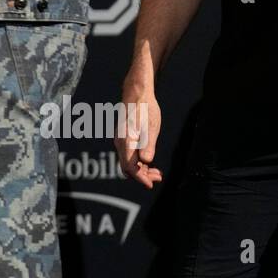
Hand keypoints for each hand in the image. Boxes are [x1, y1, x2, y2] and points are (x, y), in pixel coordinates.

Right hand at [114, 72, 162, 188]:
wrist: (137, 94)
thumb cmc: (145, 108)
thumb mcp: (151, 127)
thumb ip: (148, 145)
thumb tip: (146, 161)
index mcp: (125, 140)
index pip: (129, 166)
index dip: (140, 177)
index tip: (151, 184)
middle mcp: (120, 142)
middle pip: (127, 167)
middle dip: (142, 175)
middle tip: (158, 178)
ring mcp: (120, 141)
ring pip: (128, 162)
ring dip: (141, 170)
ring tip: (156, 173)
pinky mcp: (124, 139)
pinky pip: (129, 156)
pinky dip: (139, 162)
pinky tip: (149, 163)